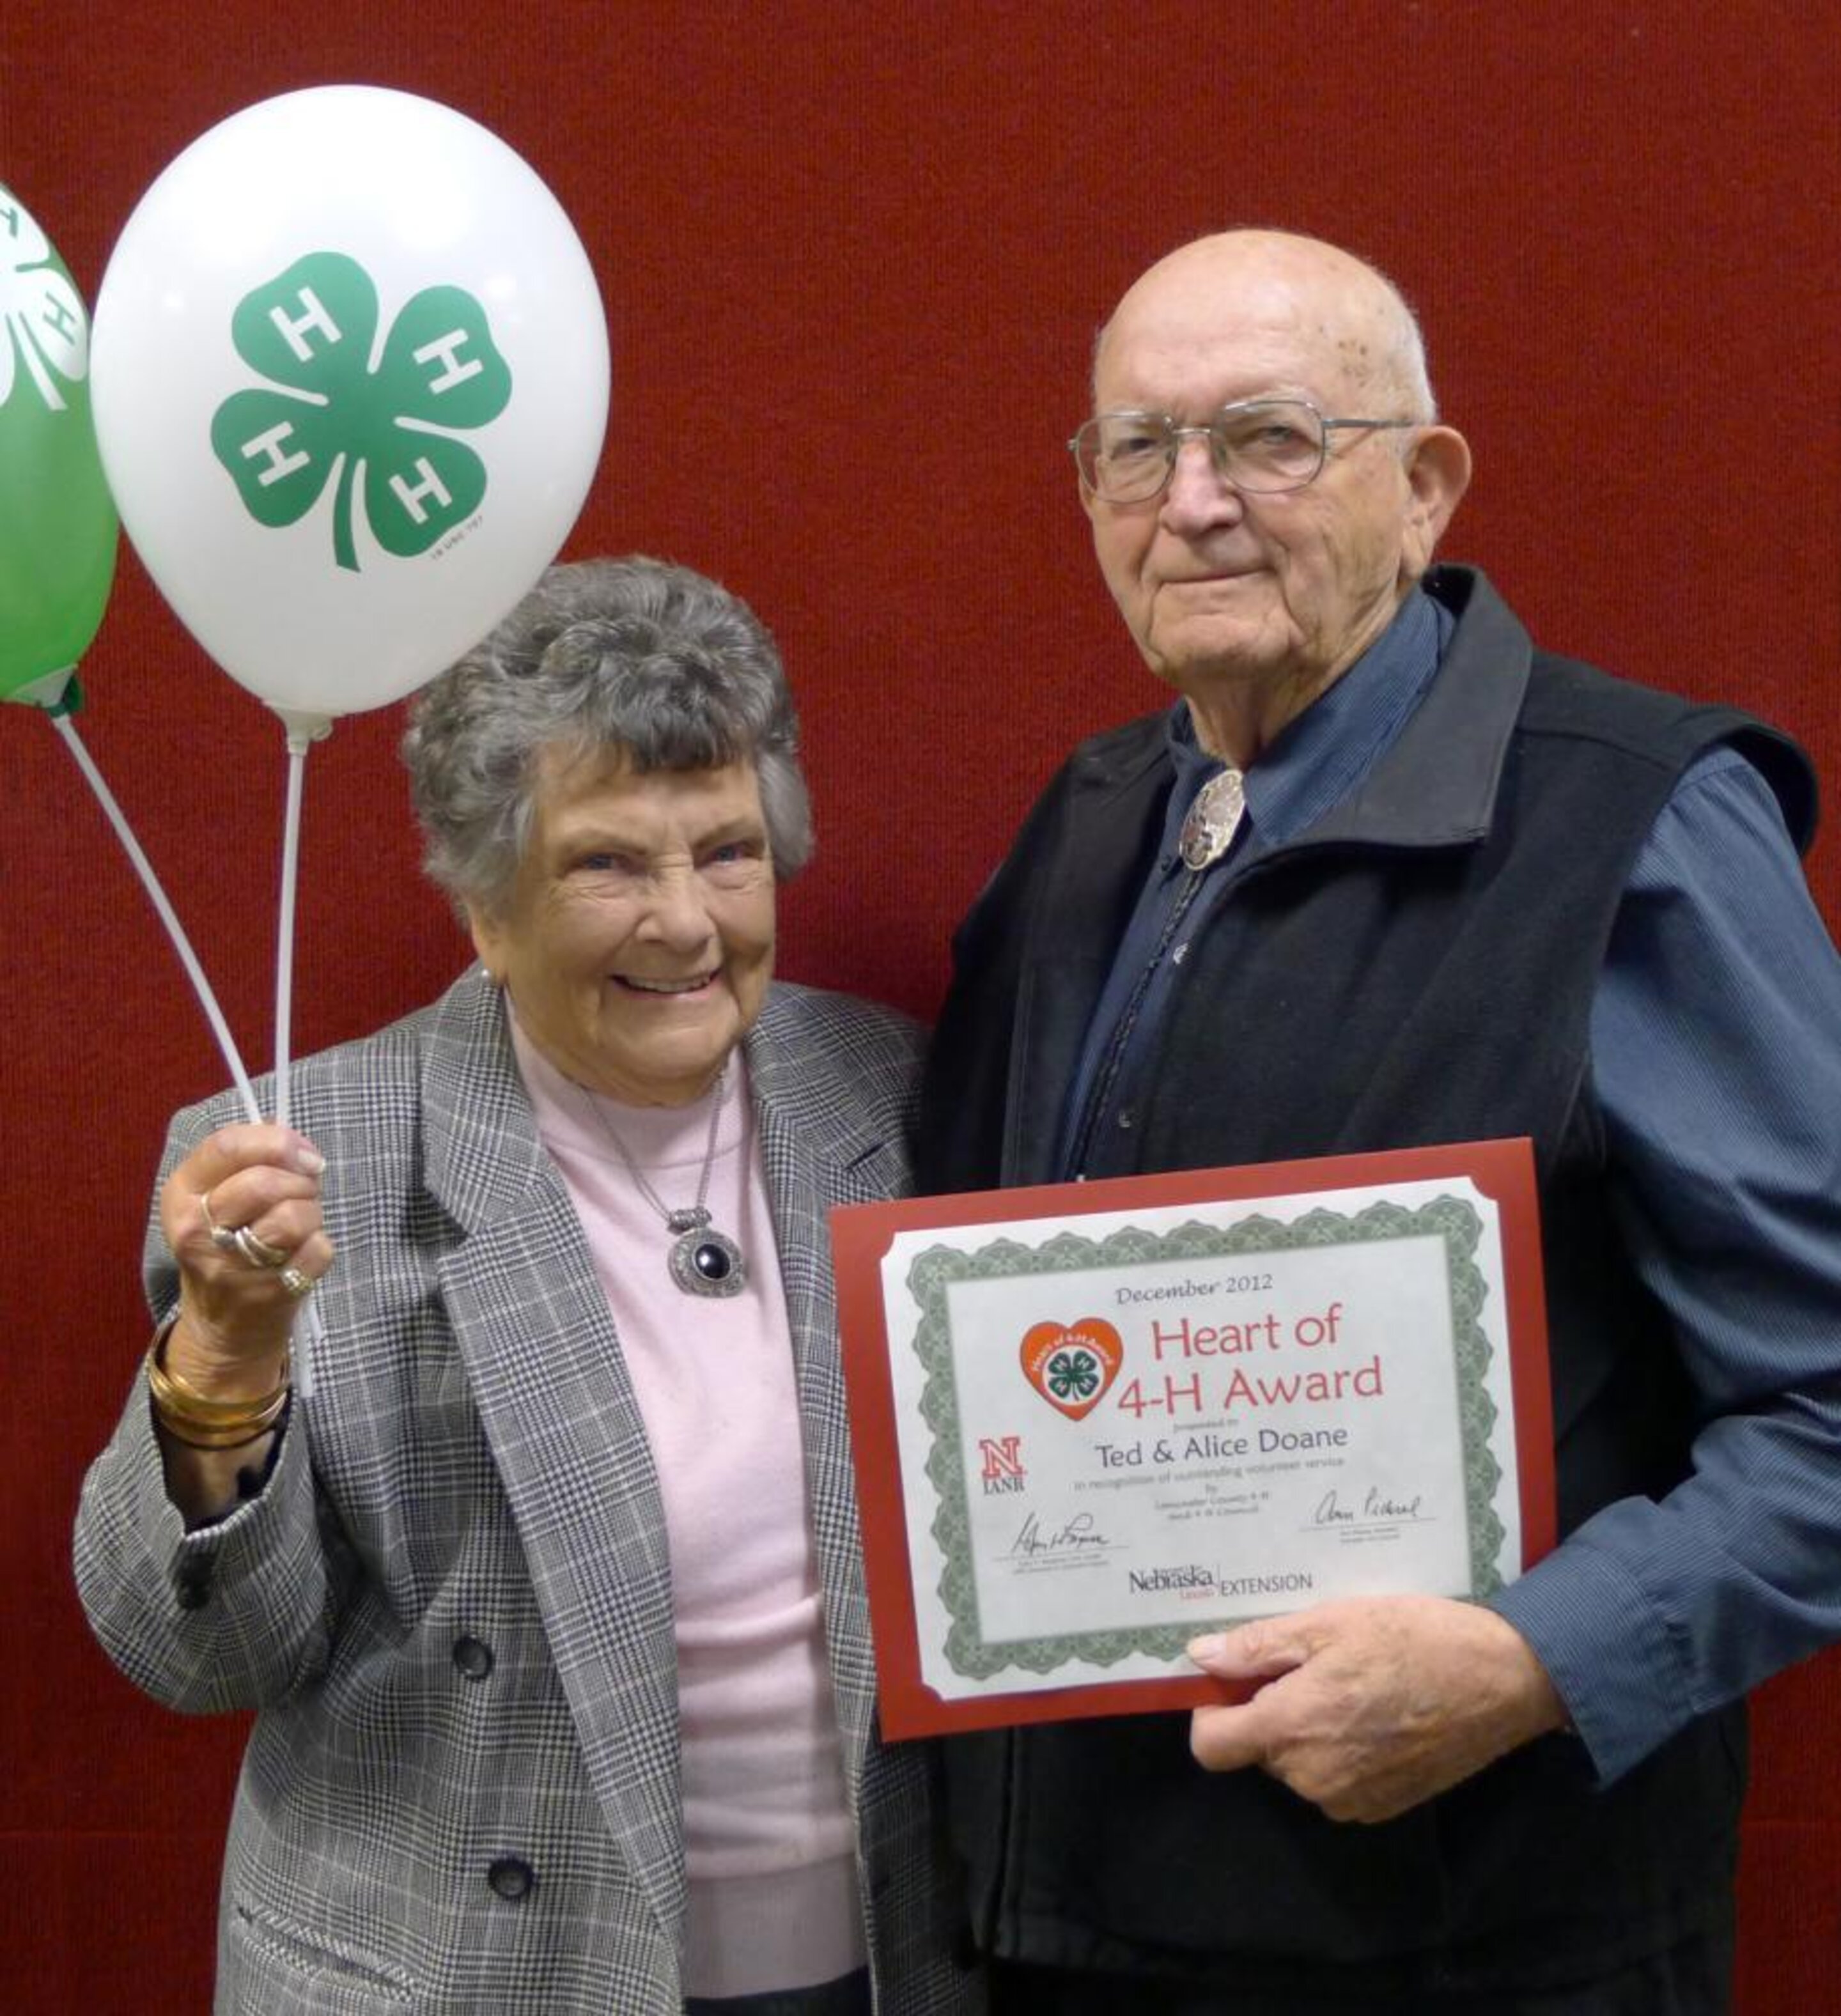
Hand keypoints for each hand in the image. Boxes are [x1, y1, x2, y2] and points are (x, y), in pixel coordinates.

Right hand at [159, 1123, 331, 1387]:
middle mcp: (197, 1229)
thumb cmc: (228, 1245)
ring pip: (293, 1215)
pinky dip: (321, 1247)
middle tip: (302, 1193)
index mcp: (182, 1194)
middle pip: (264, 1182)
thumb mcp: (218, 1196)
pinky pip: (318, 1249)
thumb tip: (302, 1149)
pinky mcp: (268, 1292)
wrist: (222, 1325)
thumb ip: (252, 1161)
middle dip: (299, 1181)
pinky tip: (301, 1254)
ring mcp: (230, 1266)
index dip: (276, 1141)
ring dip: (311, 1214)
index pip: (227, 1146)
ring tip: (299, 1226)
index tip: (302, 1153)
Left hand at [1185, 1595, 1567, 1823]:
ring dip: (1309, 1728)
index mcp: (1290, 1731)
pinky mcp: (1384, 1806)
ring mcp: (1350, 1800)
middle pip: (1259, 1749)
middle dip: (1271, 1708)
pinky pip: (1336, 1779)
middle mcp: (1312, 1779)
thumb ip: (1258, 1647)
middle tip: (1313, 1663)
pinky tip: (1377, 1710)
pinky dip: (1343, 1749)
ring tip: (1353, 1681)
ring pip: (1298, 1764)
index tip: (1236, 1679)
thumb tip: (1200, 1656)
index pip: (1210, 1746)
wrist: (1503, 1680)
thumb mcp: (1328, 1624)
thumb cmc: (1412, 1640)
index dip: (1212, 1710)